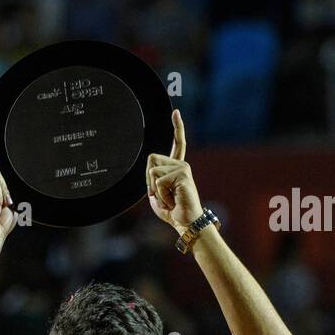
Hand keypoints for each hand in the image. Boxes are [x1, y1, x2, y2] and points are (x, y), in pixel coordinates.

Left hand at [145, 109, 203, 230]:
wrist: (186, 222)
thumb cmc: (172, 210)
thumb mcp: (157, 194)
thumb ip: (152, 180)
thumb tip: (151, 171)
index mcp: (176, 167)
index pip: (178, 143)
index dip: (177, 127)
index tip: (176, 112)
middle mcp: (181, 164)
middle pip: (151, 159)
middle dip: (148, 180)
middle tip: (161, 194)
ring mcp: (183, 168)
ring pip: (152, 171)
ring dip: (154, 190)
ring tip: (168, 198)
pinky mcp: (182, 174)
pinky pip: (158, 181)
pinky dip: (160, 194)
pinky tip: (172, 200)